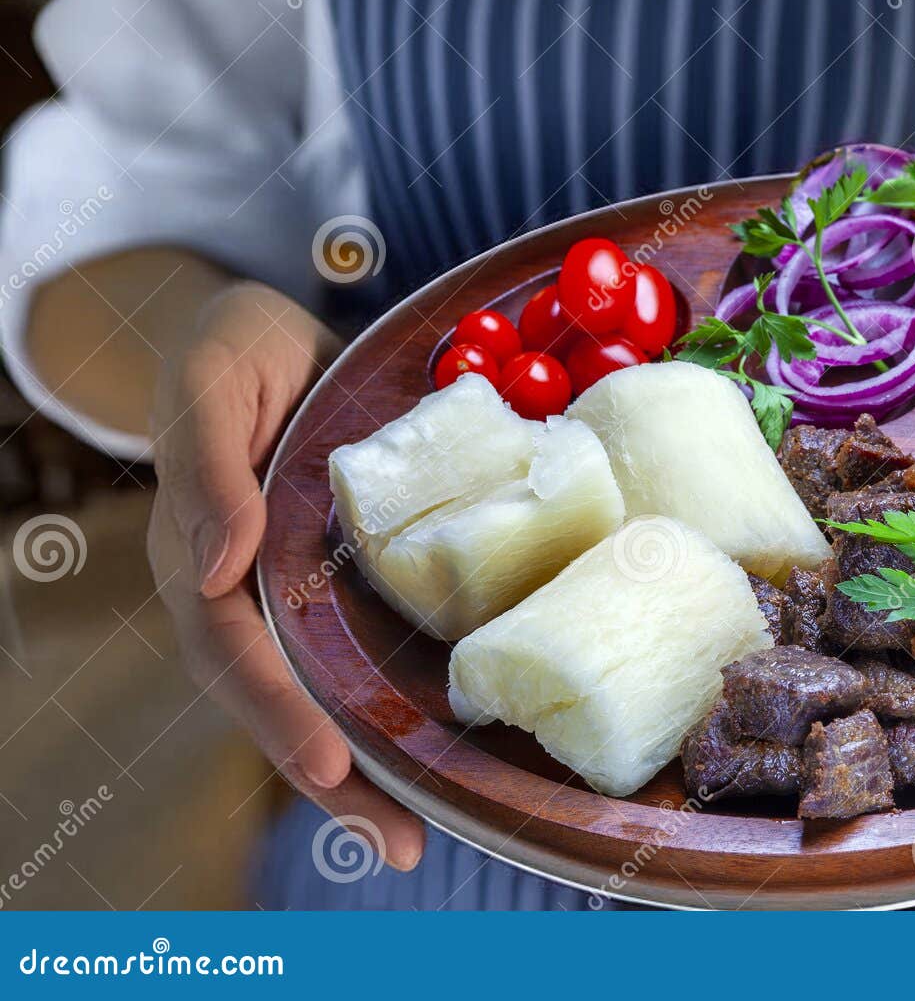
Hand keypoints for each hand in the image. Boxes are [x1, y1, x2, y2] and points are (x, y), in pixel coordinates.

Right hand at [147, 283, 424, 868]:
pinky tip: (445, 758)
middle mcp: (250, 597)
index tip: (324, 763)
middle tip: (393, 840)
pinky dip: (396, 712)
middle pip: (280, 703)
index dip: (276, 711)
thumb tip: (218, 565)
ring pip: (325, 698)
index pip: (232, 651)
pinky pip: (367, 657)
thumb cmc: (237, 352)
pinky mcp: (348, 589)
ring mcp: (298, 601)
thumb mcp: (213, 377)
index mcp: (204, 558)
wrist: (285, 340)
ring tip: (416, 839)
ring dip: (368, 772)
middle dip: (331, 778)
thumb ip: (207, 462)